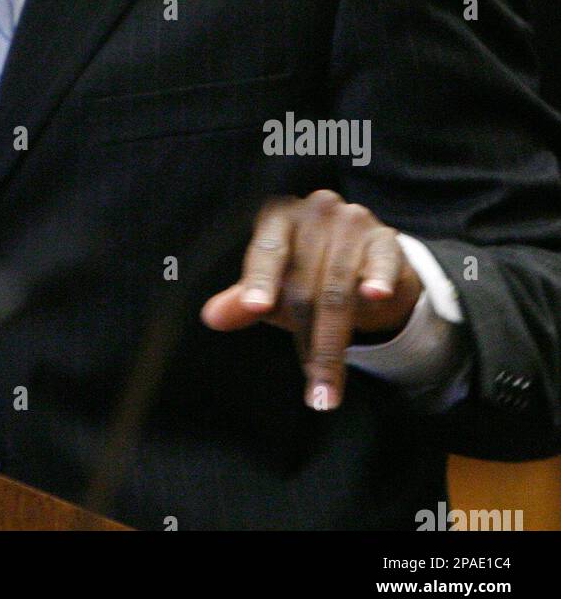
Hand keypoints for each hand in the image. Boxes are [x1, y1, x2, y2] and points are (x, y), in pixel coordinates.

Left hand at [200, 190, 421, 409]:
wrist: (364, 263)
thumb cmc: (308, 273)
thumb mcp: (274, 289)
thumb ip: (243, 302)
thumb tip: (212, 317)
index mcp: (279, 218)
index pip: (267, 250)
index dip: (260, 280)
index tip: (256, 308)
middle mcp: (314, 211)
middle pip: (306, 281)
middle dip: (307, 339)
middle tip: (310, 387)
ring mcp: (352, 221)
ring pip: (339, 286)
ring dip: (334, 342)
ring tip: (328, 384)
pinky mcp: (385, 238)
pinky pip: (381, 262)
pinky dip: (377, 278)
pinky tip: (375, 295)